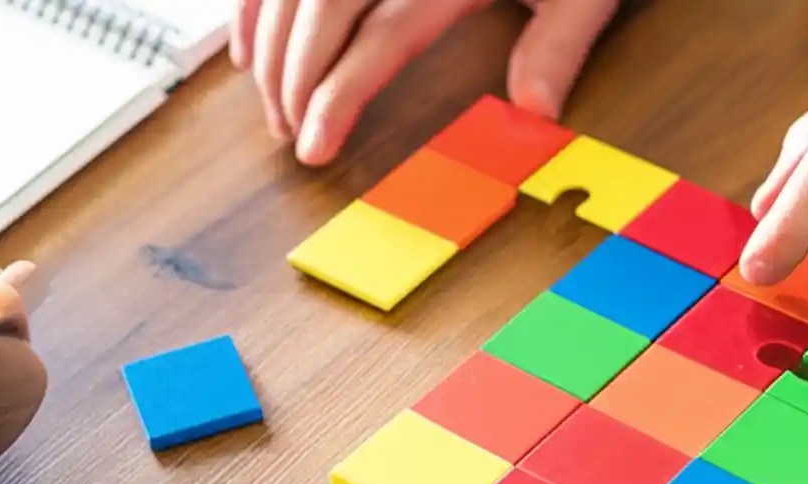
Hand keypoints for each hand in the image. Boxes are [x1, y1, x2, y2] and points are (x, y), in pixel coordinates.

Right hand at [230, 0, 618, 165]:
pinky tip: (248, 44)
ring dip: (268, 41)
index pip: (379, 38)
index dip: (338, 95)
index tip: (314, 145)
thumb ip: (559, 44)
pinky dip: (255, 3)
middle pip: (321, 9)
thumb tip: (536, 111)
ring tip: (269, 102)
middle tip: (287, 134)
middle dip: (293, 76)